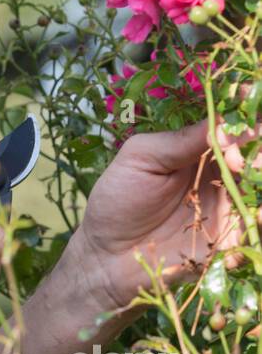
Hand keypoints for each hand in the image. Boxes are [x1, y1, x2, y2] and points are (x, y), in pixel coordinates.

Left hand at [78, 119, 252, 306]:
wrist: (107, 258)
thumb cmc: (117, 201)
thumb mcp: (140, 158)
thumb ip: (179, 141)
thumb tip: (222, 121)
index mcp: (200, 149)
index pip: (233, 123)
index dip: (244, 109)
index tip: (247, 96)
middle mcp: (222, 174)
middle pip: (256, 152)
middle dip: (257, 143)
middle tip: (243, 147)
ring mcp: (230, 206)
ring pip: (261, 186)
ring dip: (261, 173)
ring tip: (250, 169)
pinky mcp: (233, 240)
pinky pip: (257, 227)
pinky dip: (260, 217)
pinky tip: (254, 213)